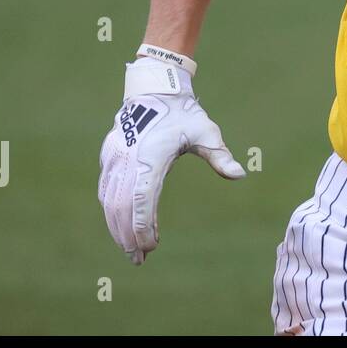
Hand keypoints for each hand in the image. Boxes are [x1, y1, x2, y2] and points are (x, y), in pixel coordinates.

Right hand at [98, 56, 245, 264]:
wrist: (155, 88)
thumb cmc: (183, 113)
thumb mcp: (205, 131)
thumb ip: (220, 155)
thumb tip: (240, 175)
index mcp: (150, 157)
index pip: (141, 200)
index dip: (142, 226)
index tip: (150, 247)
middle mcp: (127, 159)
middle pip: (120, 207)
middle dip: (127, 235)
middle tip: (138, 258)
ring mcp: (115, 157)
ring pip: (109, 200)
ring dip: (116, 226)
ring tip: (129, 248)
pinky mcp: (109, 156)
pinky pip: (106, 188)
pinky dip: (111, 210)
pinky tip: (119, 225)